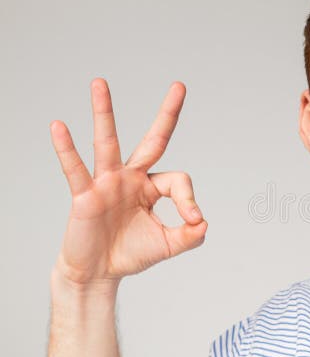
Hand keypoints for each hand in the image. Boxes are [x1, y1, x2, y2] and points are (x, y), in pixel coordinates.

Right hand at [49, 78, 206, 286]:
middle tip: (180, 87)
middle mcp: (131, 177)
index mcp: (152, 187)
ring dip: (104, 112)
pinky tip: (59, 127)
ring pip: (107, 142)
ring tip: (100, 83)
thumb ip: (190, 235)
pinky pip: (75, 168)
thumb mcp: (168, 245)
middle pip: (152, 140)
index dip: (188, 199)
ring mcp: (107, 182)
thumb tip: (204, 222)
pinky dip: (66, 149)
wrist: (98, 273)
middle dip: (167, 114)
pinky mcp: (84, 194)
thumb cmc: (131, 253)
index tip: (192, 219)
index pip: (178, 180)